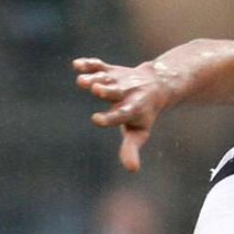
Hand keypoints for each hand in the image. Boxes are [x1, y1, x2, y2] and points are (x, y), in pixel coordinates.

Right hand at [74, 57, 170, 171]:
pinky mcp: (111, 70)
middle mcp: (126, 93)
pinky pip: (100, 65)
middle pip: (115, 92)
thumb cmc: (143, 114)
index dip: (109, 117)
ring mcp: (118, 80)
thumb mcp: (139, 132)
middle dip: (106, 90)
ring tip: (82, 81)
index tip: (96, 119)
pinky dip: (89, 64)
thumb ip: (131, 149)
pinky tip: (77, 65)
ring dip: (94, 77)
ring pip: (106, 77)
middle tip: (96, 90)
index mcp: (133, 110)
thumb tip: (132, 169)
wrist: (156, 85)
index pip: (121, 115)